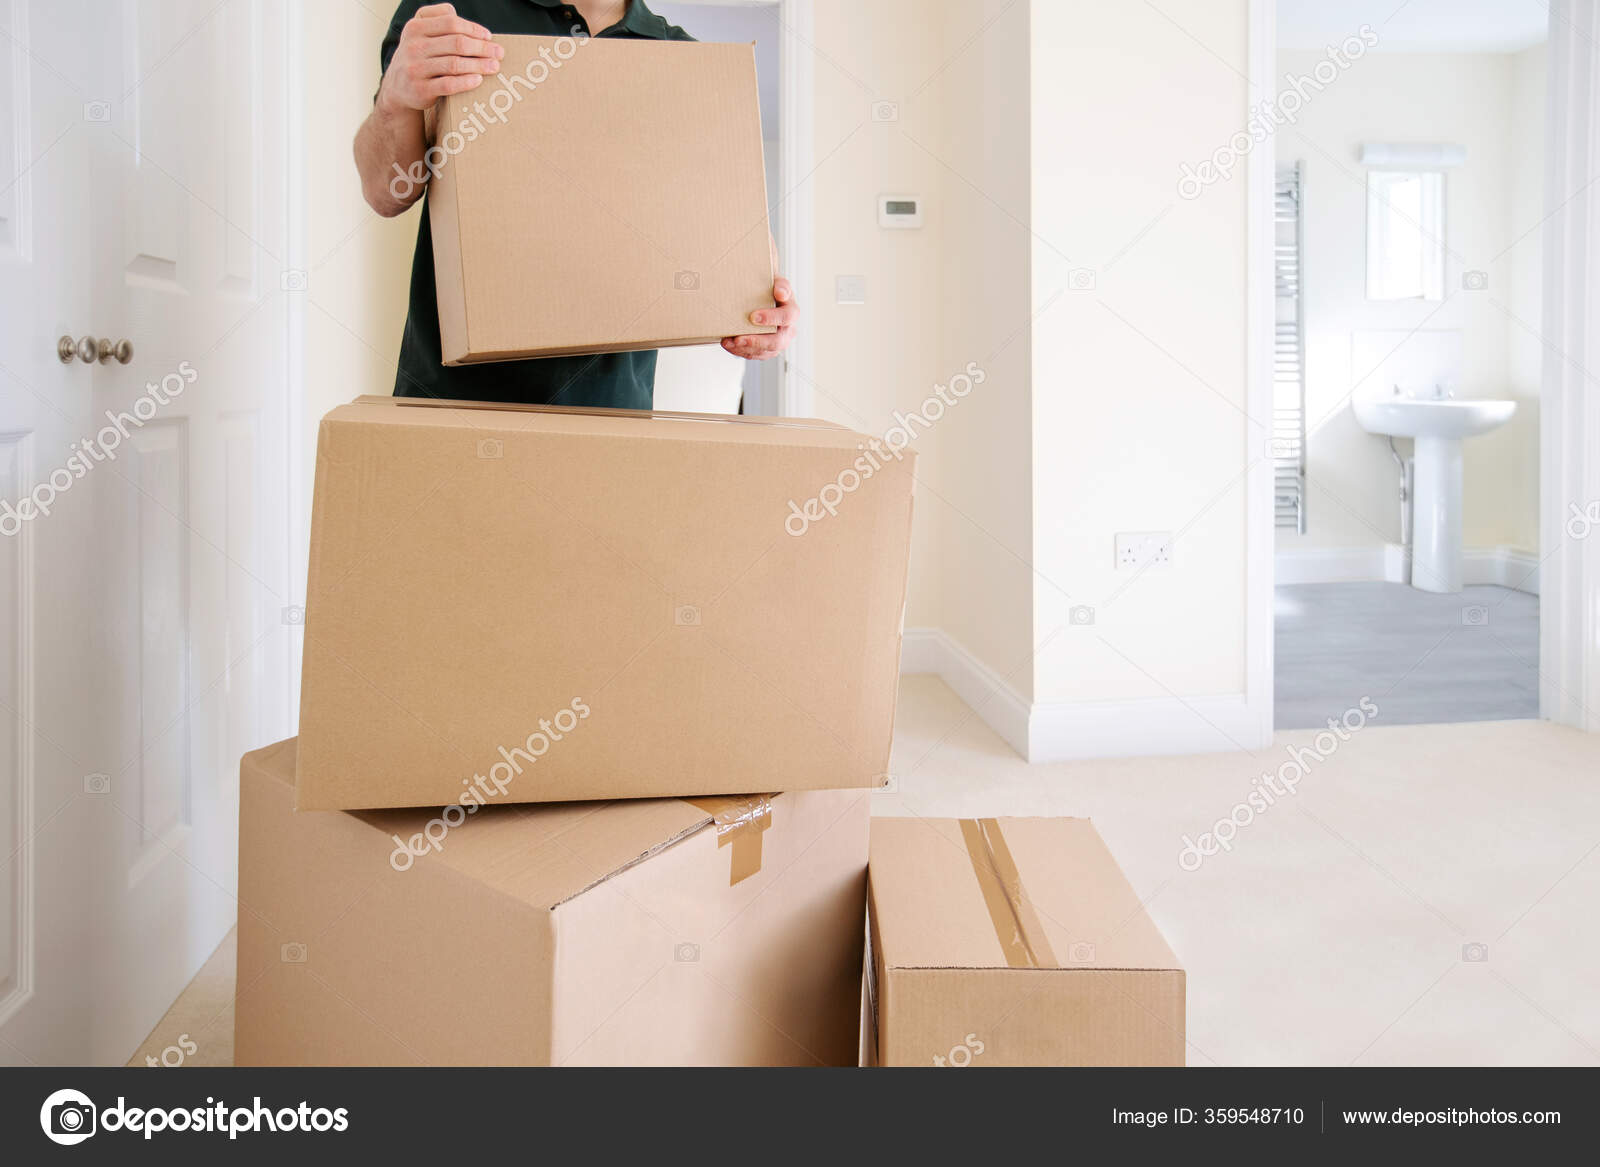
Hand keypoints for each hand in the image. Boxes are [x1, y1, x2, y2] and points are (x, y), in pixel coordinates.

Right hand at [377, 3, 504, 114]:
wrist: (397, 87)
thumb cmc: (418, 57)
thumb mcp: (420, 33)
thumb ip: (439, 21)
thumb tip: (471, 26)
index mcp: (415, 27)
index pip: (451, 23)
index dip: (473, 29)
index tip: (489, 37)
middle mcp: (413, 46)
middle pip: (456, 43)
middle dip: (482, 48)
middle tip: (499, 53)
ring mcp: (415, 68)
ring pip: (454, 64)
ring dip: (479, 65)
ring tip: (494, 67)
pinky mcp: (420, 89)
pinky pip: (448, 84)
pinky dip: (466, 82)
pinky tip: (479, 80)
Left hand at [723, 277, 796, 360]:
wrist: (762, 296)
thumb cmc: (769, 288)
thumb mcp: (776, 281)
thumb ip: (781, 285)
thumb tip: (781, 293)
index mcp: (791, 312)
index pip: (786, 317)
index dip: (771, 318)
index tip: (753, 317)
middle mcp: (788, 331)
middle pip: (777, 342)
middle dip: (756, 341)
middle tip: (738, 338)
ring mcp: (777, 343)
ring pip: (764, 352)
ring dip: (744, 348)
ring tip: (728, 342)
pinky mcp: (766, 350)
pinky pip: (754, 355)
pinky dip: (740, 351)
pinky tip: (728, 344)